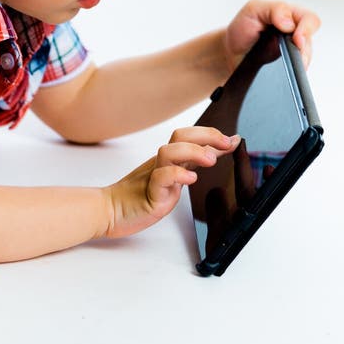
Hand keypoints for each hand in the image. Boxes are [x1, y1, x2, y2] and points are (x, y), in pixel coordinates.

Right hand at [103, 127, 240, 239]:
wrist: (109, 209)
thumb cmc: (139, 195)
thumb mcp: (172, 177)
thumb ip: (192, 163)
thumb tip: (215, 151)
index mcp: (169, 159)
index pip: (190, 136)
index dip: (212, 134)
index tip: (234, 138)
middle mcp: (162, 163)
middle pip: (181, 135)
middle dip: (206, 136)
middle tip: (226, 143)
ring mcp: (154, 176)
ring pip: (170, 152)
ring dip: (193, 152)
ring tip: (210, 160)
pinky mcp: (149, 194)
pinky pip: (161, 178)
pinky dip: (177, 175)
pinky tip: (190, 178)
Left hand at [223, 0, 320, 72]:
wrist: (231, 53)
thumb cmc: (242, 30)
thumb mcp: (252, 10)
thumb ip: (274, 9)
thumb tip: (290, 23)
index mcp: (289, 14)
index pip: (310, 19)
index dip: (306, 30)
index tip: (296, 40)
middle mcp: (294, 32)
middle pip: (310, 42)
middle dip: (302, 50)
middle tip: (288, 55)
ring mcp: (292, 50)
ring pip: (306, 58)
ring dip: (296, 63)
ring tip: (277, 62)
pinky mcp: (289, 66)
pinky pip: (298, 71)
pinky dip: (291, 72)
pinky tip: (279, 69)